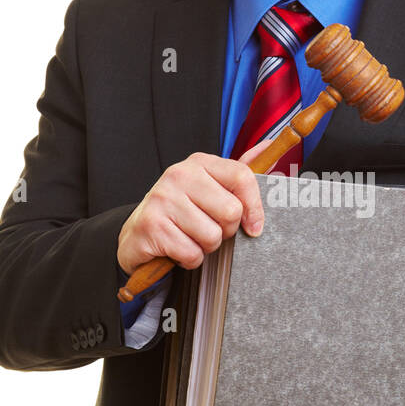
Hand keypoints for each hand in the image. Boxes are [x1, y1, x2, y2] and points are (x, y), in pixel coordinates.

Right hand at [117, 142, 269, 274]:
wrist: (137, 234)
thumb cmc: (180, 212)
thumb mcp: (209, 188)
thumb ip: (237, 173)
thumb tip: (267, 146)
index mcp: (198, 163)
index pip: (242, 176)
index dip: (254, 207)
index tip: (253, 226)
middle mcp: (179, 175)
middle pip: (231, 211)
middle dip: (225, 231)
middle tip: (207, 228)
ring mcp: (163, 199)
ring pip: (212, 236)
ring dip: (205, 247)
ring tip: (189, 238)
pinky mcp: (152, 225)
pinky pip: (191, 253)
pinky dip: (189, 259)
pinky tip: (177, 249)